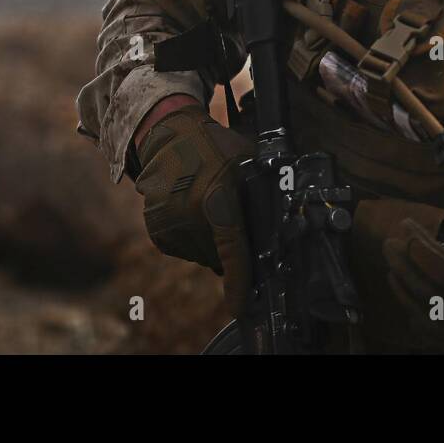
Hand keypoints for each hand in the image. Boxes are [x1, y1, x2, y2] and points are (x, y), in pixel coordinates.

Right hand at [134, 105, 252, 315]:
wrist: (168, 135)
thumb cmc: (215, 146)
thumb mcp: (248, 161)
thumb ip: (264, 190)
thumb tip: (288, 222)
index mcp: (216, 199)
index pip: (232, 249)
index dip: (239, 282)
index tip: (242, 307)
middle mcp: (188, 214)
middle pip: (217, 255)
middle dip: (227, 247)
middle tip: (229, 217)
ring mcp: (168, 223)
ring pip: (199, 254)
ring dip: (209, 242)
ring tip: (208, 208)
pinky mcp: (155, 228)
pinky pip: (182, 248)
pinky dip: (191, 239)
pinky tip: (192, 213)